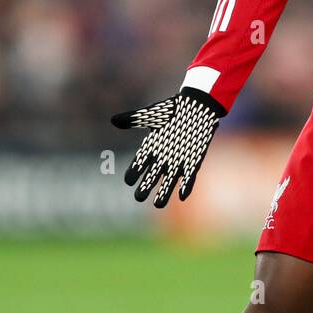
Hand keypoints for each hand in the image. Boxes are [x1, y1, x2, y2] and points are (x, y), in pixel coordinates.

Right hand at [111, 87, 225, 207]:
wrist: (198, 107)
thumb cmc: (173, 110)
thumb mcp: (153, 114)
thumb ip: (134, 118)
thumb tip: (114, 120)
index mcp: (151, 147)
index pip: (138, 164)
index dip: (133, 172)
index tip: (129, 180)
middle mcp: (163, 157)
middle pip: (152, 177)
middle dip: (145, 187)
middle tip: (139, 197)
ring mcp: (179, 161)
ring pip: (169, 181)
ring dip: (164, 192)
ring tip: (158, 205)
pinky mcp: (193, 161)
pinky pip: (189, 177)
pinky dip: (186, 186)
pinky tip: (182, 196)